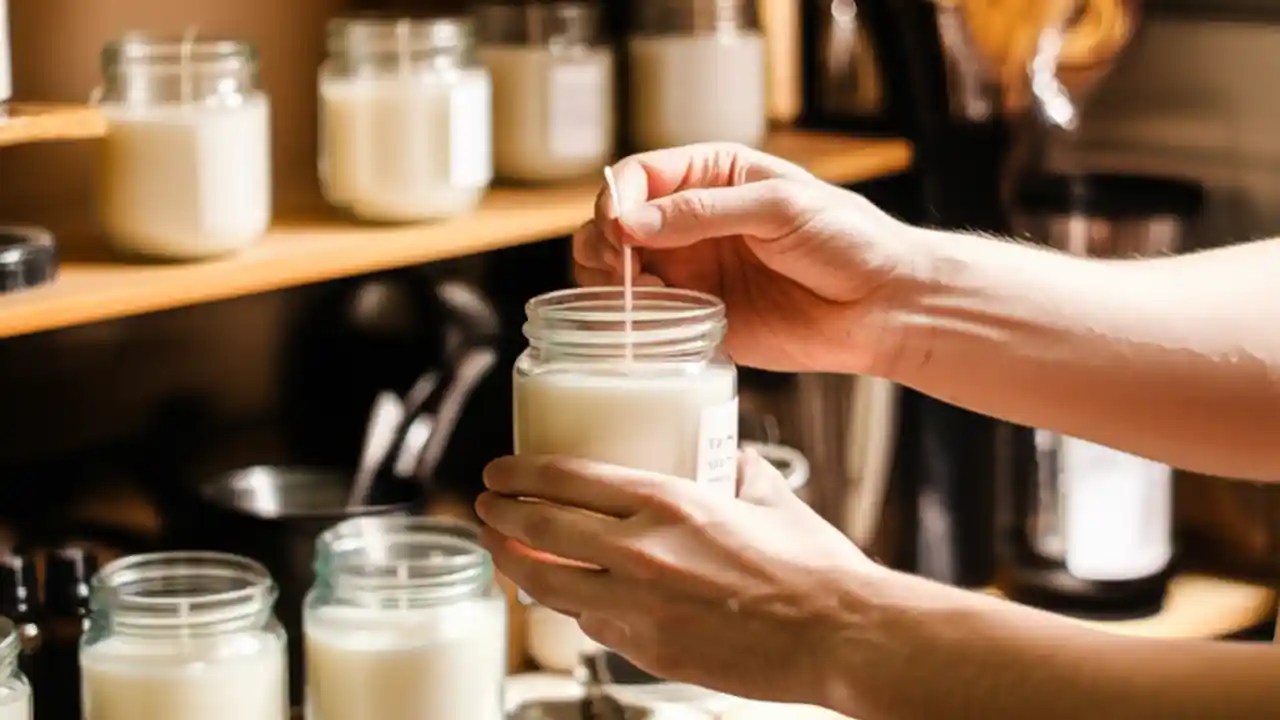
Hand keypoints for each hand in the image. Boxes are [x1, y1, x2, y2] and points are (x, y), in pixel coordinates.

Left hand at [476, 450, 881, 708]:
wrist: (838, 636)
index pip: (566, 479)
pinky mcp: (648, 652)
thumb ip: (740, 471)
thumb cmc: (812, 567)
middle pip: (538, 532)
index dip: (518, 473)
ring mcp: (639, 608)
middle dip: (497, 518)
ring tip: (503, 555)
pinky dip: (573, 608)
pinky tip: (569, 600)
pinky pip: (591, 626)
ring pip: (550, 587)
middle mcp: (640, 552)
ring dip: (517, 568)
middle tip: (483, 509)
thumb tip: (731, 455)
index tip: (497, 471)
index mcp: (668, 502)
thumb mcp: (771, 498)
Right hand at [575, 143, 919, 373]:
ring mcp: (692, 270)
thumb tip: (632, 222)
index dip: (618, 199)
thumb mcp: (779, 207)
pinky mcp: (698, 318)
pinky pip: (647, 320)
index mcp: (712, 176)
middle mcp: (692, 221)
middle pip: (614, 224)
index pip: (639, 176)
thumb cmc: (847, 239)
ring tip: (645, 298)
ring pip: (617, 273)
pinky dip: (634, 322)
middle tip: (624, 269)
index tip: (621, 229)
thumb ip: (704, 213)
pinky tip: (653, 325)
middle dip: (605, 243)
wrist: (884, 305)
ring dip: (612, 284)